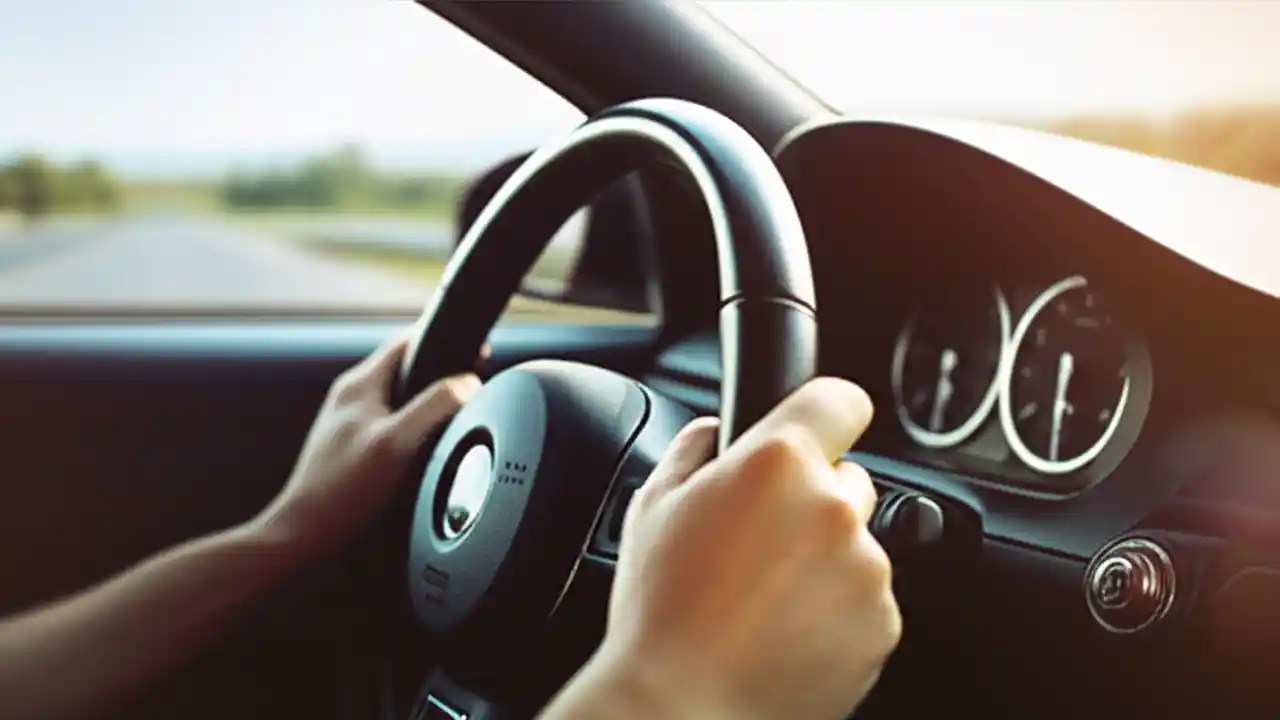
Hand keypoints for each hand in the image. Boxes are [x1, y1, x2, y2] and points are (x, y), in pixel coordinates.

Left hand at [255, 333, 480, 560]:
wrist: (306, 534)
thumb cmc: (341, 491)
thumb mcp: (396, 443)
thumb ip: (434, 407)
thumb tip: (467, 382)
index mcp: (359, 384)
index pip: (406, 343)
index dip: (443, 341)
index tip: (472, 350)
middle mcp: (351, 398)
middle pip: (405, 372)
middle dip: (438, 377)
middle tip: (466, 392)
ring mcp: (349, 423)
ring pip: (398, 400)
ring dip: (424, 406)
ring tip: (447, 423)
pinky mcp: (351, 447)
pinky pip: (390, 425)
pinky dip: (411, 430)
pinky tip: (422, 453)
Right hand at [546, 378, 898, 719]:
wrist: (684, 705)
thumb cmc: (660, 610)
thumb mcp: (654, 505)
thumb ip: (696, 447)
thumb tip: (718, 431)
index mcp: (777, 463)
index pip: (840, 399)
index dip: (825, 414)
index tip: (818, 431)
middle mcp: (833, 507)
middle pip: (848, 479)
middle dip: (813, 501)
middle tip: (760, 543)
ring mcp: (865, 568)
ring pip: (857, 544)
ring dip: (825, 561)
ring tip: (763, 600)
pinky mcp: (882, 623)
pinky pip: (867, 600)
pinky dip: (838, 611)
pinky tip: (785, 630)